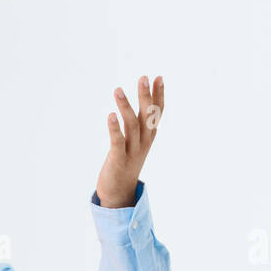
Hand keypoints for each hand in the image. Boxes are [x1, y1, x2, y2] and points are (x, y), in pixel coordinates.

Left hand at [95, 75, 163, 207]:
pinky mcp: (119, 160)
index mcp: (149, 137)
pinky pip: (118, 142)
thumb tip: (144, 106)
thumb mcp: (137, 143)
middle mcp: (144, 143)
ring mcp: (132, 151)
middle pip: (147, 117)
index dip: (159, 96)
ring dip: (126, 107)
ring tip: (118, 90)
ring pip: (132, 126)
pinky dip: (114, 129)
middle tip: (143, 77)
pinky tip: (110, 115)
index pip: (157, 113)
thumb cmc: (126, 164)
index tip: (159, 77)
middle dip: (146, 97)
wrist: (118, 193)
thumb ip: (139, 126)